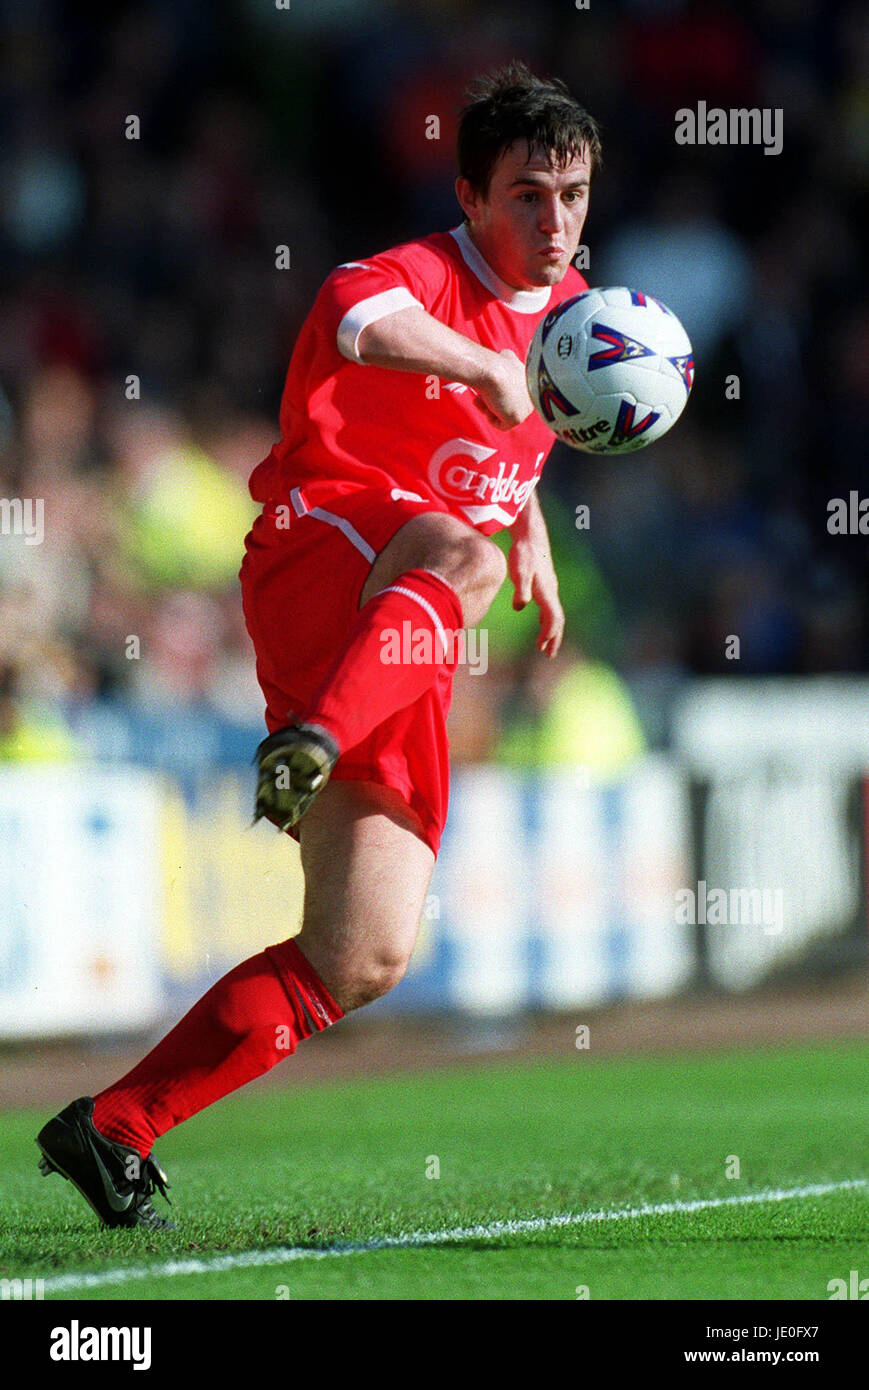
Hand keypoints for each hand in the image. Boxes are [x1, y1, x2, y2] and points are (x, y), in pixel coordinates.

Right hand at [473, 349, 534, 429]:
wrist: (492, 370)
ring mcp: (527, 408)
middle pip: (510, 404)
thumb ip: (509, 361)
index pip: (515, 392)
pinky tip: (486, 408)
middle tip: (479, 396)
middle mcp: (533, 396)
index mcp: (534, 382)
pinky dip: (491, 419)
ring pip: (506, 414)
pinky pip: (502, 425)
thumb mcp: (506, 356)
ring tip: (480, 400)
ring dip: (490, 409)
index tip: (487, 386)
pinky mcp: (518, 418)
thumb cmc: (495, 362)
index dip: (499, 390)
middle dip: (493, 401)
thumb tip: (505, 356)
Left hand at [509, 535, 564, 658]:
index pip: (554, 618)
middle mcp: (551, 592)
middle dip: (554, 638)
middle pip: (557, 620)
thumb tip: (519, 606)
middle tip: (549, 655)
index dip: (549, 633)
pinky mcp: (545, 584)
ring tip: (545, 645)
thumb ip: (521, 589)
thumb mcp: (519, 570)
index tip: (541, 646)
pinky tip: (540, 623)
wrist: (531, 536)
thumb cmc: (523, 553)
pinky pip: (550, 607)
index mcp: (547, 592)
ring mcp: (550, 588)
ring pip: (554, 614)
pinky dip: (547, 620)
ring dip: (551, 631)